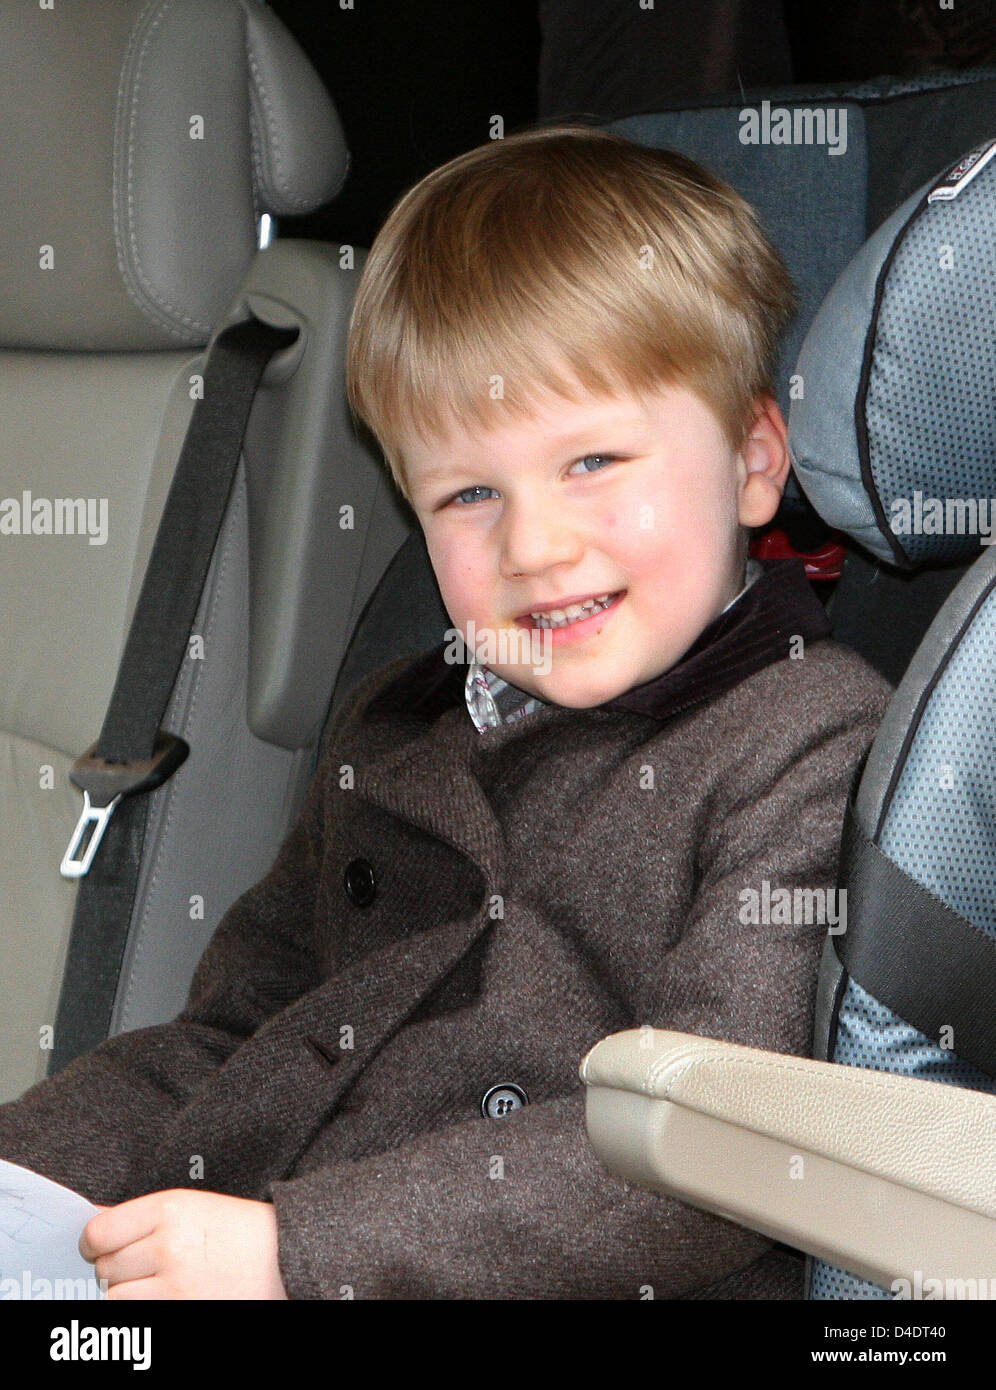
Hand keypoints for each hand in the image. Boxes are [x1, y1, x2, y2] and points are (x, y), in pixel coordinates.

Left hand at [79, 1189, 288, 1299]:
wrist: (284, 1257)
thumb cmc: (237, 1229)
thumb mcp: (191, 1206)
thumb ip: (141, 1215)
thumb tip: (91, 1219)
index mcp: (169, 1209)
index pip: (99, 1232)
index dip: (94, 1243)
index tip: (100, 1247)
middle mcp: (167, 1246)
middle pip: (105, 1267)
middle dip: (116, 1268)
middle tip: (140, 1265)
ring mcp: (174, 1286)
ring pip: (115, 1297)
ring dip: (127, 1293)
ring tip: (152, 1284)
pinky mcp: (181, 1312)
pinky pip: (137, 1317)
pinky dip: (143, 1309)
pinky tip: (163, 1297)